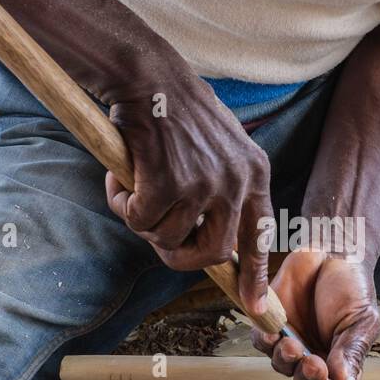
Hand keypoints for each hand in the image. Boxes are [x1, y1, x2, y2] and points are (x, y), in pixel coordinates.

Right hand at [104, 76, 272, 317]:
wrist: (148, 74)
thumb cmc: (176, 109)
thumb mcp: (219, 147)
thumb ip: (222, 188)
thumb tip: (211, 240)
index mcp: (255, 172)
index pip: (259, 234)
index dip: (255, 274)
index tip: (256, 306)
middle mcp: (236, 181)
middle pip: (213, 253)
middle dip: (179, 255)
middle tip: (157, 240)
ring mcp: (204, 184)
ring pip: (167, 238)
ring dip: (142, 221)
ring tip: (133, 188)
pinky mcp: (168, 183)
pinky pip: (139, 221)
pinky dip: (122, 204)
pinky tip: (120, 177)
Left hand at [252, 249, 379, 379]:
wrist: (333, 250)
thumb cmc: (351, 288)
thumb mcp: (361, 322)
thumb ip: (352, 355)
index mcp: (339, 364)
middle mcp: (312, 358)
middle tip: (314, 364)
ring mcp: (290, 343)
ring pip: (282, 367)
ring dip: (288, 361)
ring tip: (295, 346)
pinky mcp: (269, 324)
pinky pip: (261, 342)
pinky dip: (266, 342)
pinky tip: (274, 335)